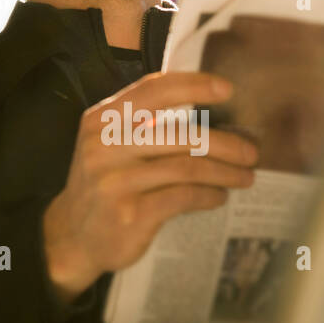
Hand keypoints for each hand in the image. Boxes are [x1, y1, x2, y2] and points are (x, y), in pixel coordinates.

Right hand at [42, 71, 258, 303]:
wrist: (72, 236)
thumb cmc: (104, 183)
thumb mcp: (108, 144)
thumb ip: (142, 122)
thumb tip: (206, 108)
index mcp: (101, 120)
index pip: (153, 90)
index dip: (193, 86)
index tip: (227, 90)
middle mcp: (104, 146)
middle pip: (179, 135)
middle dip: (224, 143)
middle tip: (251, 152)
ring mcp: (116, 181)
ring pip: (186, 167)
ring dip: (223, 172)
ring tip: (245, 176)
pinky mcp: (130, 213)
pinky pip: (182, 197)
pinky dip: (208, 195)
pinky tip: (219, 196)